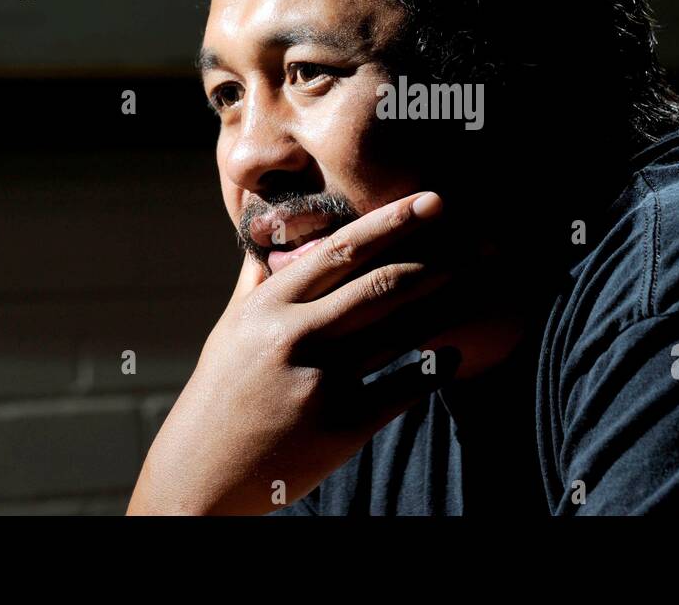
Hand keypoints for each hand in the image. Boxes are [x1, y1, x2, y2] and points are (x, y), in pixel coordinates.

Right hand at [126, 191, 462, 514]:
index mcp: (268, 306)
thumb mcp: (231, 330)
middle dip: (438, 259)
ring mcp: (319, 383)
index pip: (342, 250)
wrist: (200, 477)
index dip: (393, 221)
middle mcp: (293, 337)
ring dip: (447, 305)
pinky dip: (435, 368)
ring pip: (401, 331)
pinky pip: (405, 387)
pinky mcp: (341, 426)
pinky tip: (453, 356)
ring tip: (477, 286)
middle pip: (382, 285)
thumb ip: (259, 282)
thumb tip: (271, 236)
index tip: (432, 201)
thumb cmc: (221, 395)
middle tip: (478, 242)